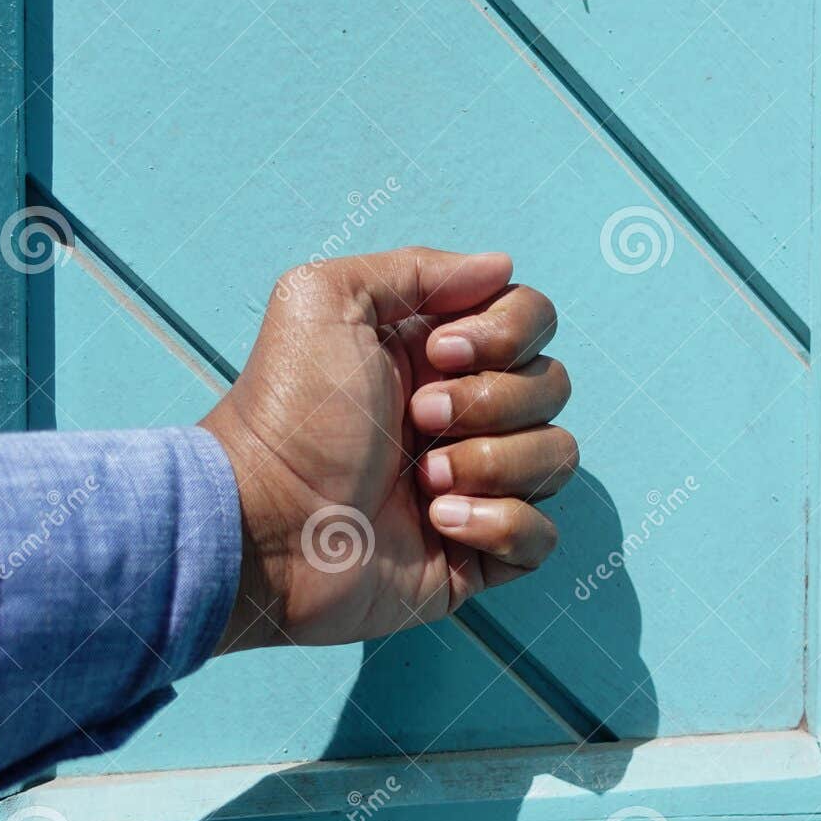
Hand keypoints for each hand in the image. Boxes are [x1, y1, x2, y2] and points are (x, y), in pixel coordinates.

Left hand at [200, 247, 576, 651]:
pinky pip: (542, 536)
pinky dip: (500, 525)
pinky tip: (438, 526)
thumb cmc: (290, 412)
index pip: (532, 319)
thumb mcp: (327, 299)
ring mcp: (474, 485)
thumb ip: (417, 268)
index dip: (505, 333)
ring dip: (492, 464)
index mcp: (437, 354)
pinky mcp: (476, 554)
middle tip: (418, 420)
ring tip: (423, 484)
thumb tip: (500, 267)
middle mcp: (464, 414)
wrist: (264, 523)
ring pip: (557, 457)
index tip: (437, 353)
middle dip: (489, 403)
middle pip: (551, 385)